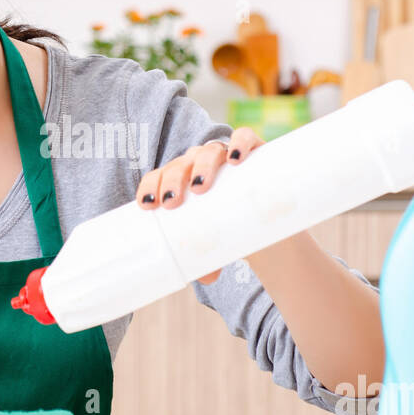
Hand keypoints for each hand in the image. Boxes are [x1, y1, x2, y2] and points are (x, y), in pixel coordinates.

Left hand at [135, 126, 265, 283]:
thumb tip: (206, 277)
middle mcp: (199, 164)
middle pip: (180, 164)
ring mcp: (226, 156)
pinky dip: (240, 143)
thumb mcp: (215, 243)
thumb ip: (210, 259)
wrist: (266, 218)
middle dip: (173, 180)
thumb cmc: (228, 228)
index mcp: (180, 181)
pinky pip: (246, 137)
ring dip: (201, 165)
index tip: (147, 206)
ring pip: (209, 151)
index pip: (158, 177)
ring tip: (200, 187)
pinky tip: (235, 158)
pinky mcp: (255, 151)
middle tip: (173, 202)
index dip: (150, 186)